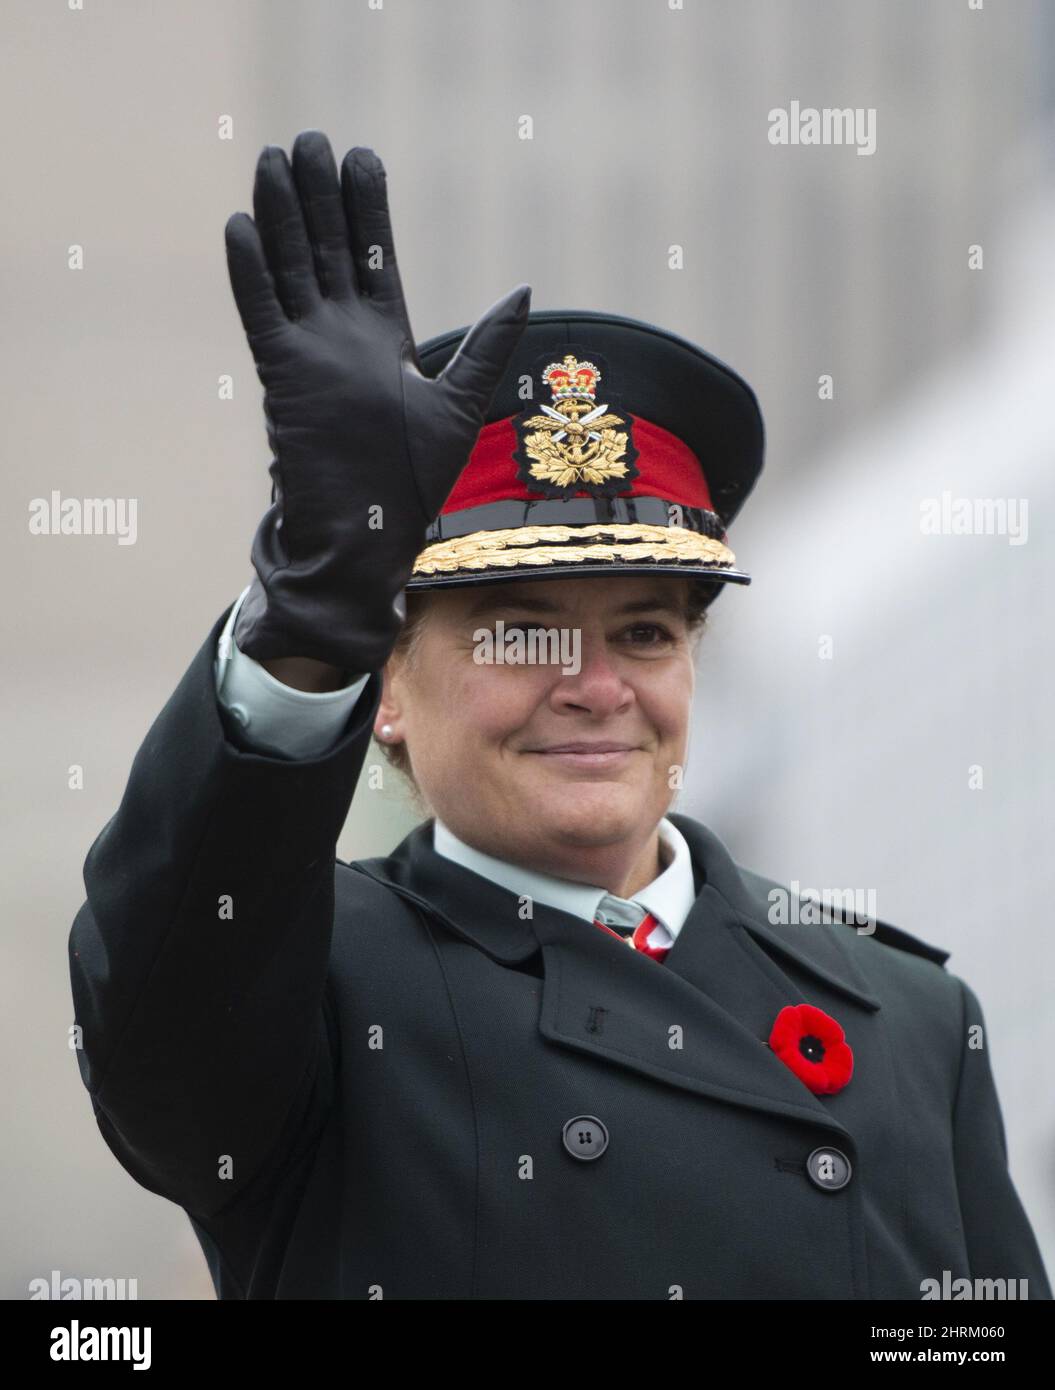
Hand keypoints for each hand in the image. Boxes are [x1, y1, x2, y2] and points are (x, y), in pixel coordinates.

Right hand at [224, 130, 530, 670]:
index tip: (362, 159)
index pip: (373, 258)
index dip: (367, 210)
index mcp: (385, 338)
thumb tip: (522, 290)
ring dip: (283, 216)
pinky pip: (261, 313)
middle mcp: (343, 338)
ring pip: (291, 269)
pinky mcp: (281, 375)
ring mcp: (308, 353)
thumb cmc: (415, 481)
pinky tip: (242, 225)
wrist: (366, 534)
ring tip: (274, 159)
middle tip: (310, 139)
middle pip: (328, 250)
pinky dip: (251, 272)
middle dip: (320, 197)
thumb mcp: (460, 404)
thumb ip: (485, 346)